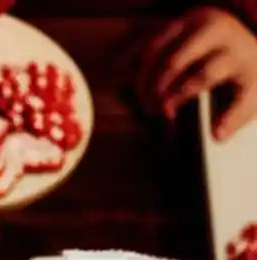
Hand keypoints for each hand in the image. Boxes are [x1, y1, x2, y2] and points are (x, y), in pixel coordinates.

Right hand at [139, 6, 256, 140]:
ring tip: (139, 98)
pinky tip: (118, 64)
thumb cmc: (244, 72)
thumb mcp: (251, 93)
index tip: (167, 113)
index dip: (181, 95)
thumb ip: (235, 116)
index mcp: (233, 50)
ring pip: (157, 46)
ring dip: (142, 75)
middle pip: (175, 60)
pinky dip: (130, 50)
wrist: (247, 41)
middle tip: (148, 109)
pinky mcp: (177, 22)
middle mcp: (212, 31)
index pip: (203, 74)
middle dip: (157, 88)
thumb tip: (217, 135)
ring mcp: (192, 23)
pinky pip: (147, 34)